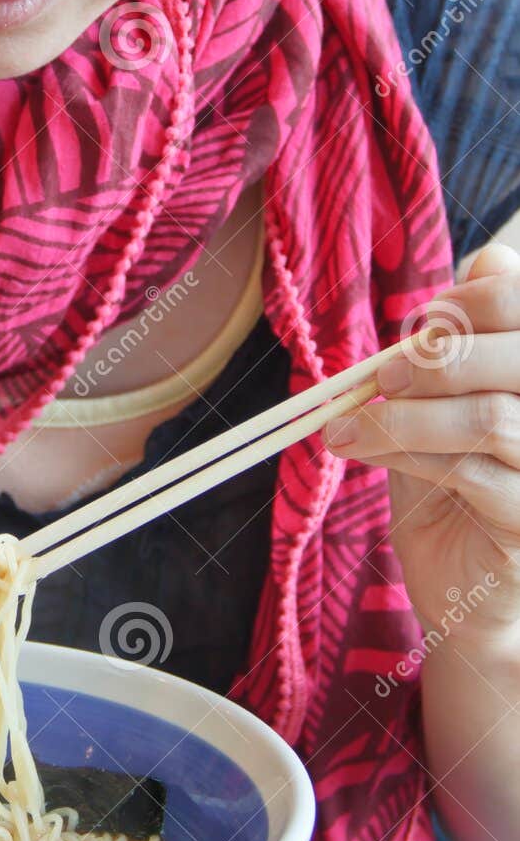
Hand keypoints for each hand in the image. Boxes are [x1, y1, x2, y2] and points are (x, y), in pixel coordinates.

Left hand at [323, 242, 519, 648]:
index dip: (474, 301)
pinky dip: (404, 453)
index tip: (422, 324)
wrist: (460, 583)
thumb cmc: (453, 482)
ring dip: (405, 415)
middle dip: (440, 357)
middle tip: (384, 375)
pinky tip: (365, 450)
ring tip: (351, 426)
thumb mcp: (446, 402)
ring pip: (489, 417)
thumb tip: (485, 257)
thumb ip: (463, 340)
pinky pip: (471, 473)